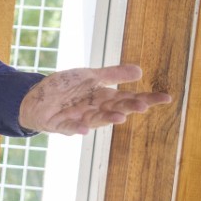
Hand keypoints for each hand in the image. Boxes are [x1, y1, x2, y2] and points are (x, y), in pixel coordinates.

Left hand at [18, 63, 172, 134]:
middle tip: (143, 106)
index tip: (166, 98)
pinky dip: (78, 128)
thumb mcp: (89, 76)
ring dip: (108, 119)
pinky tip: (85, 129)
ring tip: (120, 117)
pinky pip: (71, 128)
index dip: (147, 98)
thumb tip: (140, 71)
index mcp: (104, 97)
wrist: (34, 98)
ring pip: (97, 119)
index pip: (129, 97)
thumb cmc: (64, 87)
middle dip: (129, 108)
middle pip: (116, 108)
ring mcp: (79, 118)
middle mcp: (95, 109)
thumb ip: (112, 75)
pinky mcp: (61, 125)